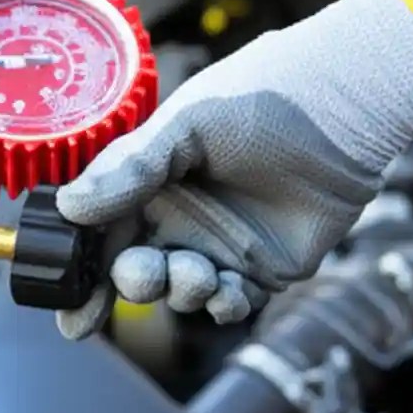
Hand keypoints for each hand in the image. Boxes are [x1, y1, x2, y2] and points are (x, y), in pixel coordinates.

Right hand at [53, 0, 412, 339]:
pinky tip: (228, 289)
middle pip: (136, 271)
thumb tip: (68, 207)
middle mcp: (180, 215)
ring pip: (181, 292)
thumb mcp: (186, 124)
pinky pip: (230, 302)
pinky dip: (223, 305)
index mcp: (150, 181)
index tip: (71, 313)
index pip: (102, 233)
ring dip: (182, 292)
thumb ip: (130, 168)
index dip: (83, 274)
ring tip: (201, 273)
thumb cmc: (262, 98)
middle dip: (134, 283)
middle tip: (147, 272)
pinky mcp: (264, 268)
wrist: (344, 108)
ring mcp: (221, 244)